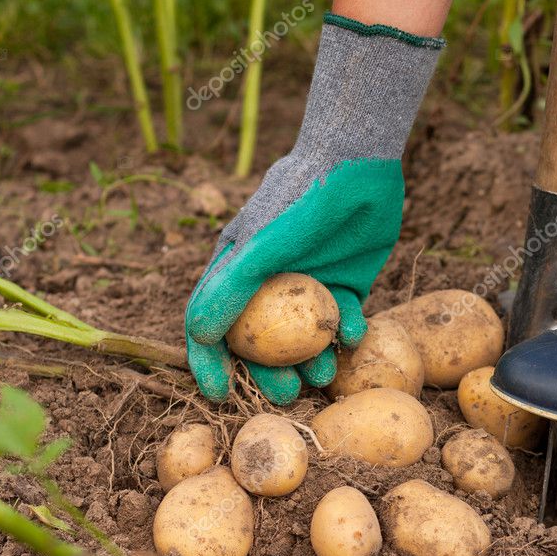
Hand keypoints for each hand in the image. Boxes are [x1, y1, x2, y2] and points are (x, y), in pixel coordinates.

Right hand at [185, 156, 403, 404]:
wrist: (358, 160)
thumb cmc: (301, 199)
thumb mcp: (262, 246)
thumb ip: (231, 289)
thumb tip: (198, 336)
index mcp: (235, 270)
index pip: (211, 324)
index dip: (210, 361)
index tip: (220, 392)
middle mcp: (269, 283)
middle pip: (261, 342)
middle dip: (268, 373)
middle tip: (285, 394)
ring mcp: (308, 285)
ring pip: (304, 338)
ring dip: (311, 360)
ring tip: (322, 375)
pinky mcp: (346, 282)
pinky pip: (343, 318)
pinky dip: (347, 330)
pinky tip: (354, 333)